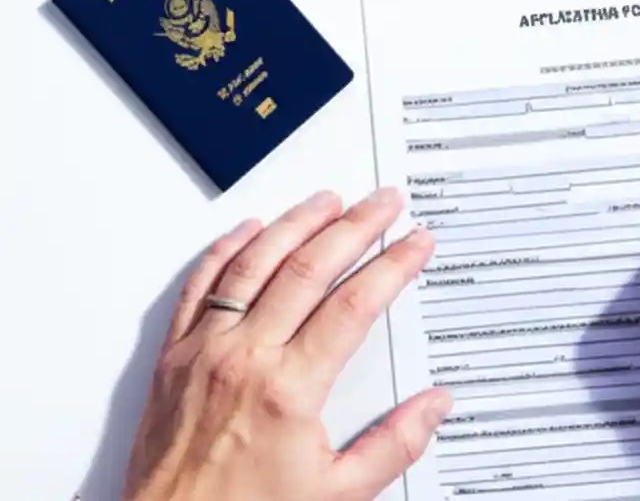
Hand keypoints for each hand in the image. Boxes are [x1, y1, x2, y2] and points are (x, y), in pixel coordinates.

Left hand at [123, 188, 450, 500]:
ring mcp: (204, 353)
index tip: (415, 244)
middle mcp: (244, 358)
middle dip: (355, 226)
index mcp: (289, 389)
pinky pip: (199, 287)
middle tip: (383, 203)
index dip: (392, 265)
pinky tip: (247, 231)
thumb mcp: (337, 494)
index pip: (354, 305)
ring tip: (326, 201)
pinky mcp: (173, 359)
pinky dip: (226, 251)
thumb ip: (393, 445)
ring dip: (295, 223)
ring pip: (254, 264)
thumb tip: (433, 407)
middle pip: (309, 268)